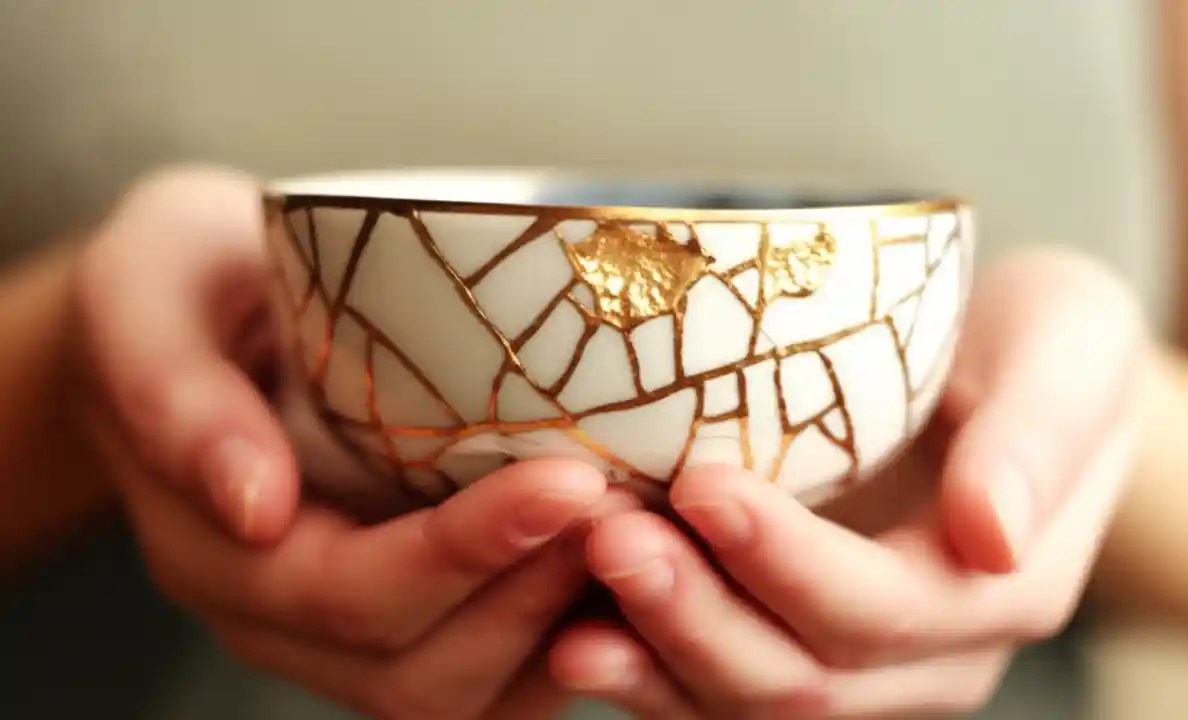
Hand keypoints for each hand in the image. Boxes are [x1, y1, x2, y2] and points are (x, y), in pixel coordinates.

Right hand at [72, 167, 626, 717]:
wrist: (197, 312)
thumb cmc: (179, 284)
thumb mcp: (147, 293)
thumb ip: (172, 392)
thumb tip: (253, 502)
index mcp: (216, 547)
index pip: (346, 593)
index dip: (462, 554)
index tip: (569, 481)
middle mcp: (278, 614)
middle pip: (412, 668)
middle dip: (529, 595)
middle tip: (629, 510)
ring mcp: (341, 628)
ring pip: (459, 693)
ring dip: (556, 630)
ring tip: (640, 540)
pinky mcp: (402, 613)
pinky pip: (488, 676)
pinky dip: (561, 642)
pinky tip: (620, 575)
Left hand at [548, 249, 1146, 717]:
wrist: (1013, 376)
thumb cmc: (1040, 343)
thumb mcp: (1069, 346)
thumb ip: (1038, 438)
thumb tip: (996, 536)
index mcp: (999, 590)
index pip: (880, 610)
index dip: (786, 562)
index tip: (701, 484)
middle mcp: (928, 656)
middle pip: (800, 679)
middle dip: (695, 614)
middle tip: (606, 532)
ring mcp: (860, 664)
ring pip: (744, 703)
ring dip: (653, 649)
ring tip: (573, 581)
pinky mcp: (795, 641)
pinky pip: (712, 687)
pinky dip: (644, 662)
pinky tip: (570, 628)